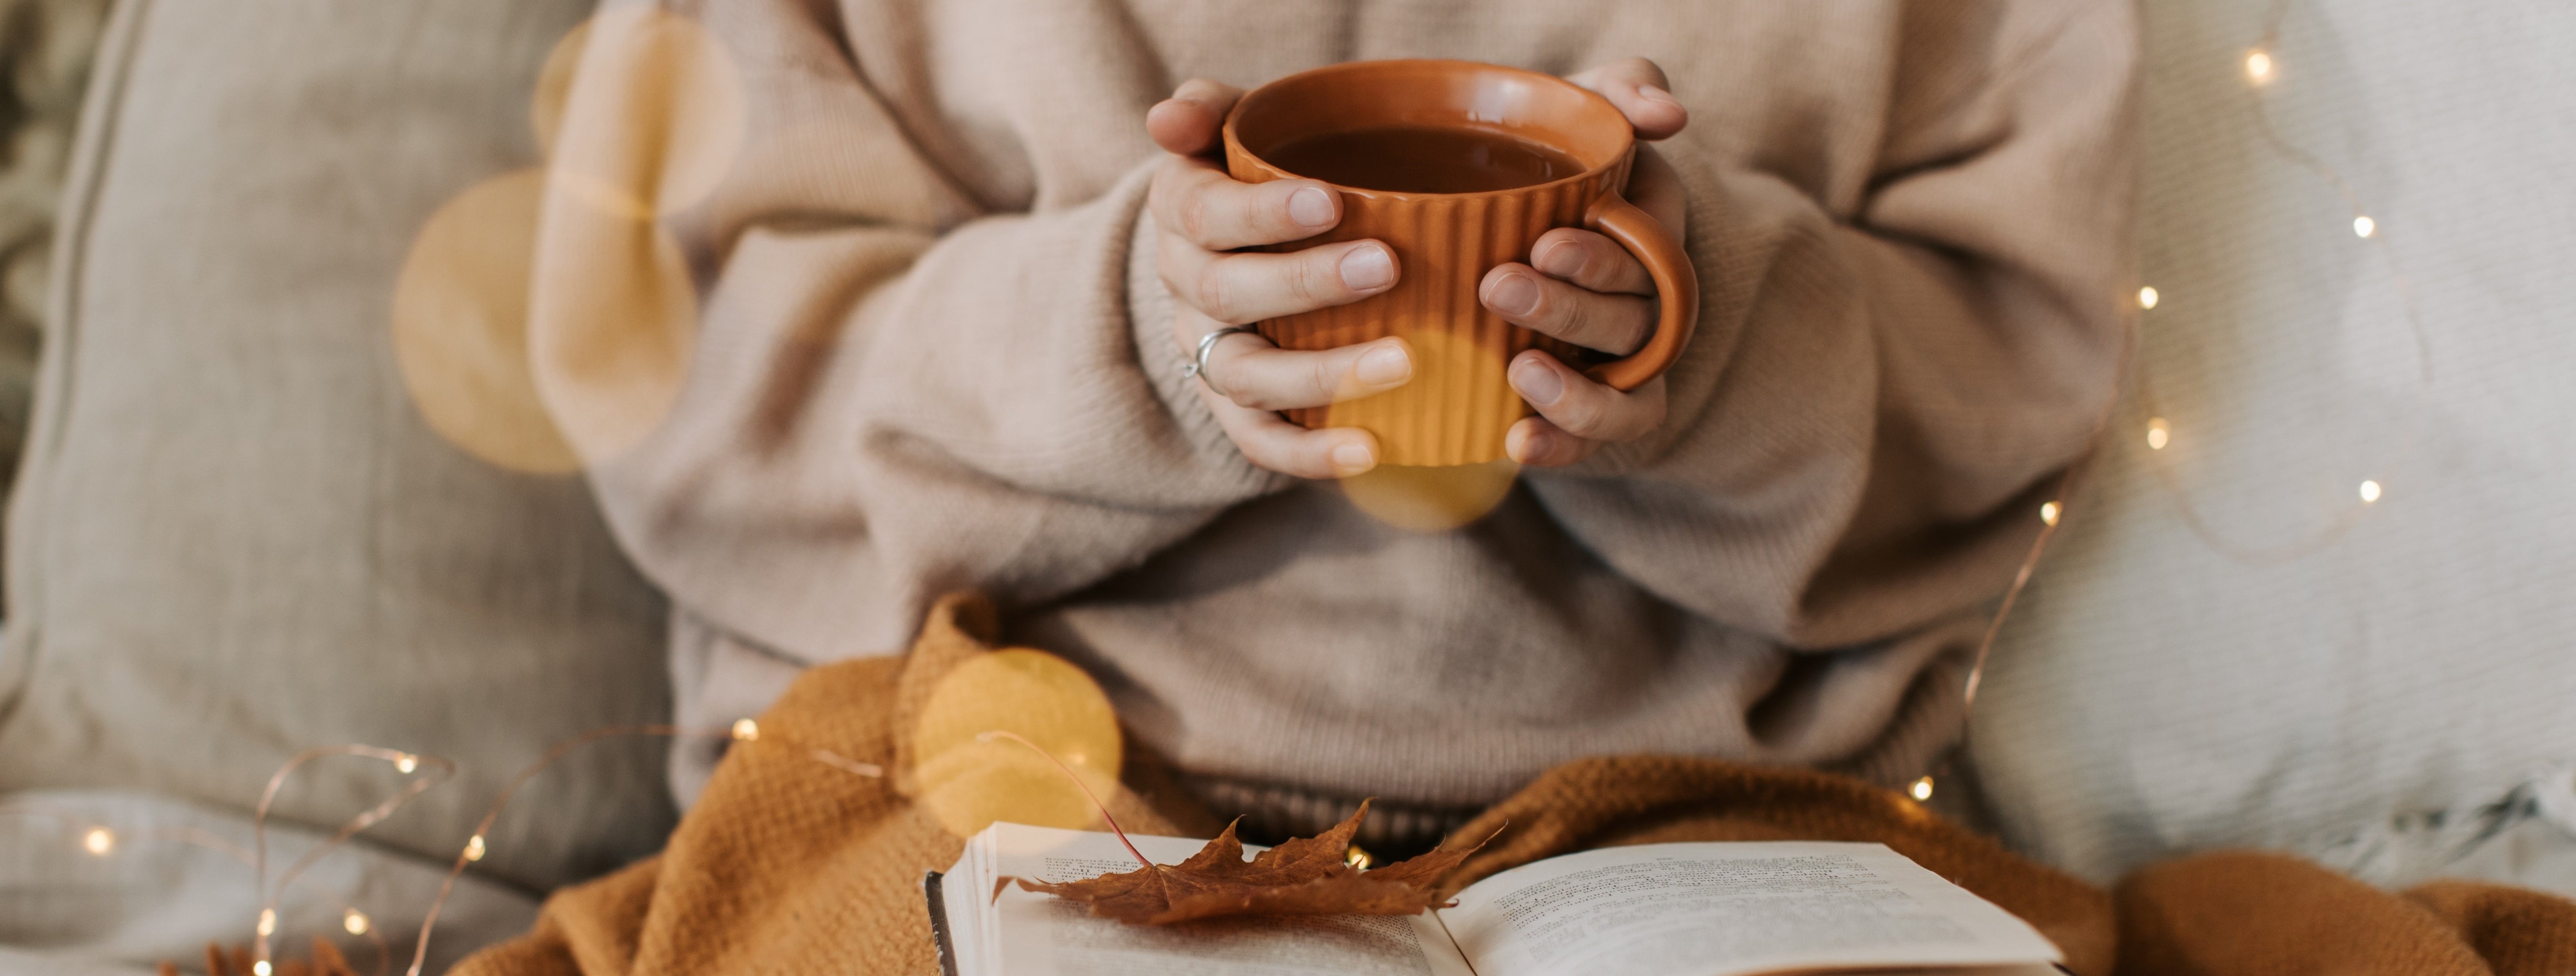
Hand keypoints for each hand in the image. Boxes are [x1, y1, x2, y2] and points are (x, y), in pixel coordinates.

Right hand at [1148, 80, 1410, 478]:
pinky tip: (1371, 449)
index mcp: (1182, 215)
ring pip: (1247, 375)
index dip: (1263, 214)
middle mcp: (1185, 289)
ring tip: (1404, 362)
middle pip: (1227, 295)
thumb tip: (1167, 118)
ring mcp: (1208, 354)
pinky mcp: (1236, 409)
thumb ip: (1209, 111)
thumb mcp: (1230, 129)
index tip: (1331, 202)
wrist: (1234, 249)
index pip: (1205, 215)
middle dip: (1306, 284)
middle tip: (1387, 267)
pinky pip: (1261, 442)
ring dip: (1322, 375)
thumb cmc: (1254, 177)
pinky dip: (1310, 454)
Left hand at [1485, 58, 1688, 466]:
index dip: (1602, 259)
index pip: (1648, 258)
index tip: (1545, 243)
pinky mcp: (1586, 411)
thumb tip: (1669, 115)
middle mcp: (1646, 307)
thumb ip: (1627, 90)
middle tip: (1498, 286)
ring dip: (1577, 395)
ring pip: (1626, 396)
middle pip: (1629, 323)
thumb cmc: (1554, 158)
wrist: (1504, 219)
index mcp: (1650, 238)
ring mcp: (1621, 365)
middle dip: (1568, 310)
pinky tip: (1515, 445)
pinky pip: (1596, 444)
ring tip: (1517, 373)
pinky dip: (1562, 449)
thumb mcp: (1588, 110)